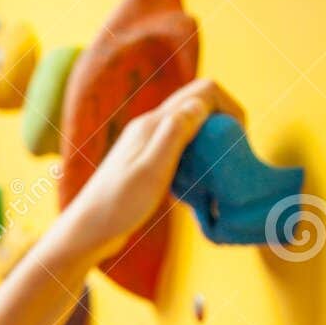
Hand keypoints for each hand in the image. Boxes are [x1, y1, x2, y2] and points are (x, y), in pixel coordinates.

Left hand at [59, 77, 246, 266]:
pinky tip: (194, 180)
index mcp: (153, 124)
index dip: (228, 106)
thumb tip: (200, 103)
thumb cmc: (117, 207)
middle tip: (234, 151)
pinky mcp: (143, 162)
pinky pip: (177, 146)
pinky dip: (193, 155)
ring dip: (208, 137)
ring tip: (219, 165)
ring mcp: (145, 144)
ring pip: (187, 125)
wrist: (86, 233)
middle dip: (223, 119)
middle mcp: (149, 127)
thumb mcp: (151, 170)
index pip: (202, 92)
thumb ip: (175, 134)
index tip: (239, 135)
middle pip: (196, 103)